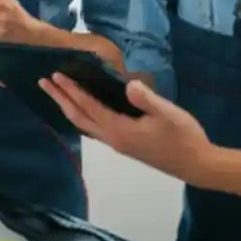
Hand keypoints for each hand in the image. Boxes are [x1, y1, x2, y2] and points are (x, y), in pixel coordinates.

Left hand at [40, 72, 212, 180]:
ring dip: (69, 107)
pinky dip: (82, 116)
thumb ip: (147, 99)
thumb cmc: (184, 137)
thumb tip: (129, 85)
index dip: (72, 90)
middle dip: (60, 99)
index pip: (88, 106)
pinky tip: (83, 109)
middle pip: (78, 117)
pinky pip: (94, 128)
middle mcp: (112, 138)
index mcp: (119, 130)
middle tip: (44, 82)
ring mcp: (117, 144)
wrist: (197, 165)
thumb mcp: (169, 114)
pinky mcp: (124, 145)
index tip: (57, 76)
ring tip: (57, 93)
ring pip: (84, 124)